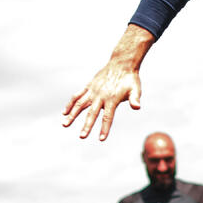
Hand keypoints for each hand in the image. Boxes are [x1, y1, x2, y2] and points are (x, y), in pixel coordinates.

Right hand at [63, 25, 153, 141]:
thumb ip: (135, 99)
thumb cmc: (130, 79)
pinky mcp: (88, 86)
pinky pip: (77, 96)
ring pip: (79, 104)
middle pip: (92, 113)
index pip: (108, 117)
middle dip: (87, 125)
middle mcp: (100, 95)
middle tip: (82, 137)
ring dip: (72, 115)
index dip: (105, 128)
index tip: (101, 139)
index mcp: (112, 99)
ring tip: (64, 124)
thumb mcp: (135, 89)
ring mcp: (92, 91)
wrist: (122, 63)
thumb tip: (137, 107)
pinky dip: (70, 104)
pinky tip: (65, 113)